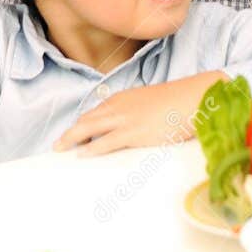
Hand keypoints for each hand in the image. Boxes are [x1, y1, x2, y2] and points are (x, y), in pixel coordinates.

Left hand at [54, 74, 225, 157]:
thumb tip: (138, 124)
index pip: (96, 112)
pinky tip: (82, 154)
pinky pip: (105, 142)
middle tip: (58, 144)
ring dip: (72, 139)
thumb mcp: (153, 102)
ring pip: (89, 128)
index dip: (83, 124)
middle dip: (71, 132)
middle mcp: (120, 106)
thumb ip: (139, 111)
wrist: (194, 97)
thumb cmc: (179, 102)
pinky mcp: (134, 132)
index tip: (74, 133)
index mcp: (125, 98)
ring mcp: (126, 119)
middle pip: (87, 119)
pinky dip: (91, 148)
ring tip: (60, 149)